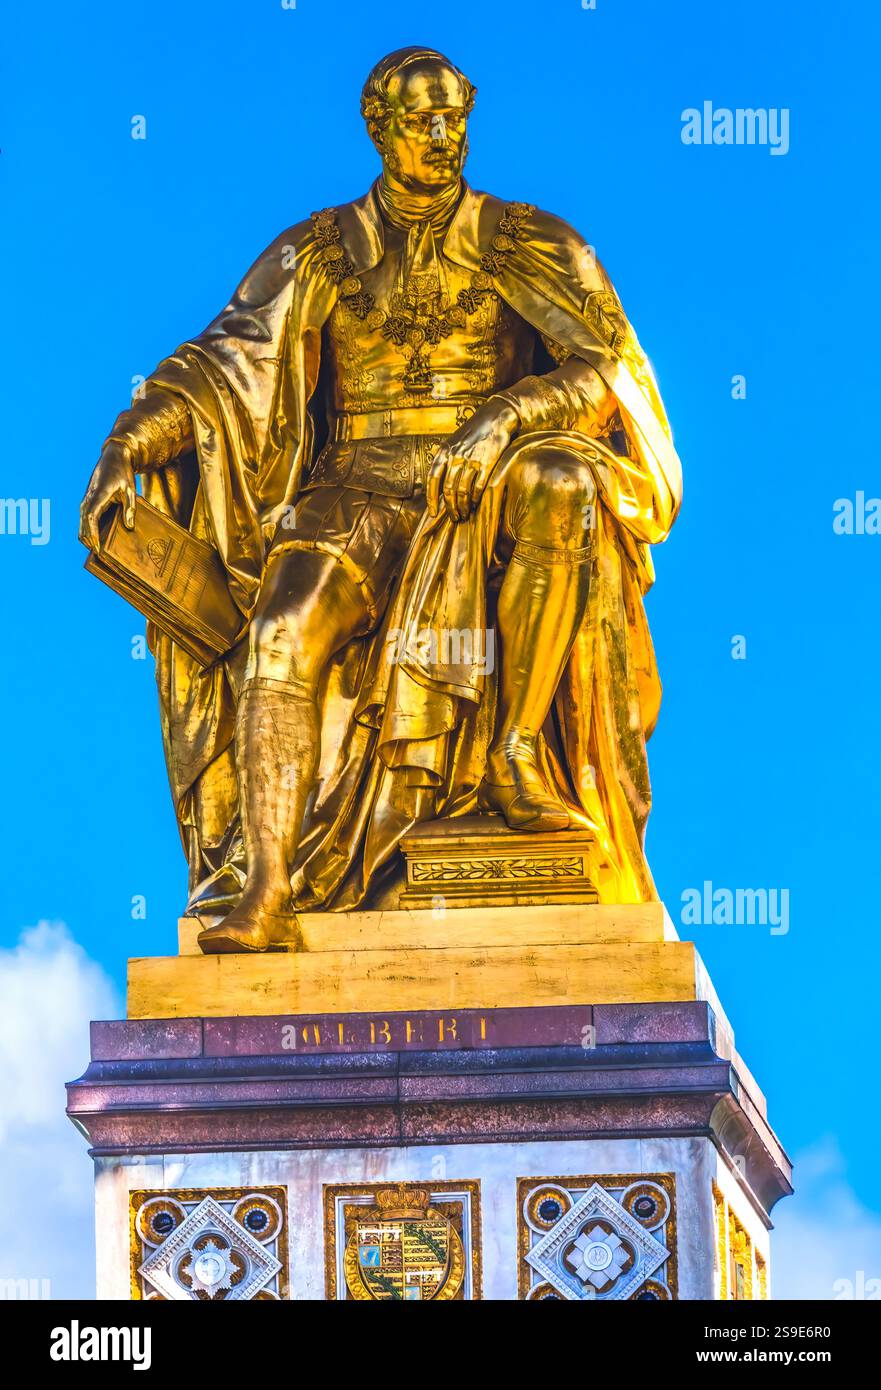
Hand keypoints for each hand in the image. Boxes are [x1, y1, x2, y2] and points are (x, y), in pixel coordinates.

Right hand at [79, 441, 136, 550]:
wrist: (115, 457)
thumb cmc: (123, 473)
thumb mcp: (131, 490)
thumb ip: (130, 509)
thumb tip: (129, 527)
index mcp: (98, 496)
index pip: (90, 519)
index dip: (92, 535)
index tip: (97, 549)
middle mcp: (88, 500)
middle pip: (83, 525)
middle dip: (89, 541)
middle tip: (99, 557)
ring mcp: (87, 501)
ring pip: (82, 523)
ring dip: (87, 537)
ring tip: (98, 552)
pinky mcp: (89, 501)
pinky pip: (86, 519)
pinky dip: (88, 530)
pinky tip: (97, 540)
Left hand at [426, 399, 518, 520]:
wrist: (495, 417)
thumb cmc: (473, 433)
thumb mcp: (453, 442)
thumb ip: (445, 461)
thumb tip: (439, 487)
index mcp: (444, 451)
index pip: (433, 479)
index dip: (431, 499)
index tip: (433, 513)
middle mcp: (456, 456)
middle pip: (448, 489)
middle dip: (450, 507)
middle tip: (454, 517)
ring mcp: (472, 460)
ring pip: (463, 491)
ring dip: (463, 506)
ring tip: (464, 514)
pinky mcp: (487, 463)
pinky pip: (479, 486)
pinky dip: (476, 498)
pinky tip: (476, 503)